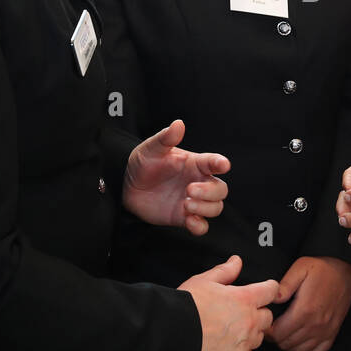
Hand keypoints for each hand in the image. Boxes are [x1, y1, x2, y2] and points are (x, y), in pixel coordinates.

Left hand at [124, 119, 228, 234]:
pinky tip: (190, 220)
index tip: (223, 165)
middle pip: (221, 189)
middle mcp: (198, 182)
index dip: (221, 163)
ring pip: (215, 207)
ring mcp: (194, 201)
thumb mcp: (151, 149)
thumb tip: (178, 124)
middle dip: (210, 192)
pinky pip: (202, 226)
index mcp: (195, 163)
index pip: (214, 162)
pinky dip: (200, 226)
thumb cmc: (143, 164)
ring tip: (186, 205)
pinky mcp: (185, 218)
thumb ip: (166, 138)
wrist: (128, 188)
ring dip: (205, 208)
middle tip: (189, 190)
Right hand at [180, 255, 277, 350]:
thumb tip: (236, 262)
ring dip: (251, 332)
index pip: (271, 290)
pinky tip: (230, 347)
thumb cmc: (186, 307)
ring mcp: (244, 343)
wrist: (171, 336)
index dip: (268, 288)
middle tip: (240, 311)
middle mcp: (249, 321)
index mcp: (244, 299)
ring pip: (260, 337)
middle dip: (258, 312)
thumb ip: (225, 271)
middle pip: (267, 316)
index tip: (263, 290)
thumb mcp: (203, 281)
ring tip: (232, 330)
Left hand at [266, 256, 350, 350]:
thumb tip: (273, 300)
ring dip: (288, 346)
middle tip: (271, 330)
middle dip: (276, 339)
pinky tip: (297, 347)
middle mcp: (316, 324)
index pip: (279, 333)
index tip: (265, 325)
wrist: (344, 269)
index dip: (268, 332)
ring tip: (282, 337)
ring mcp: (325, 330)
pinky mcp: (333, 332)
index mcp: (304, 310)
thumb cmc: (321, 268)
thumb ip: (284, 285)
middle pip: (287, 343)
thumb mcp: (300, 269)